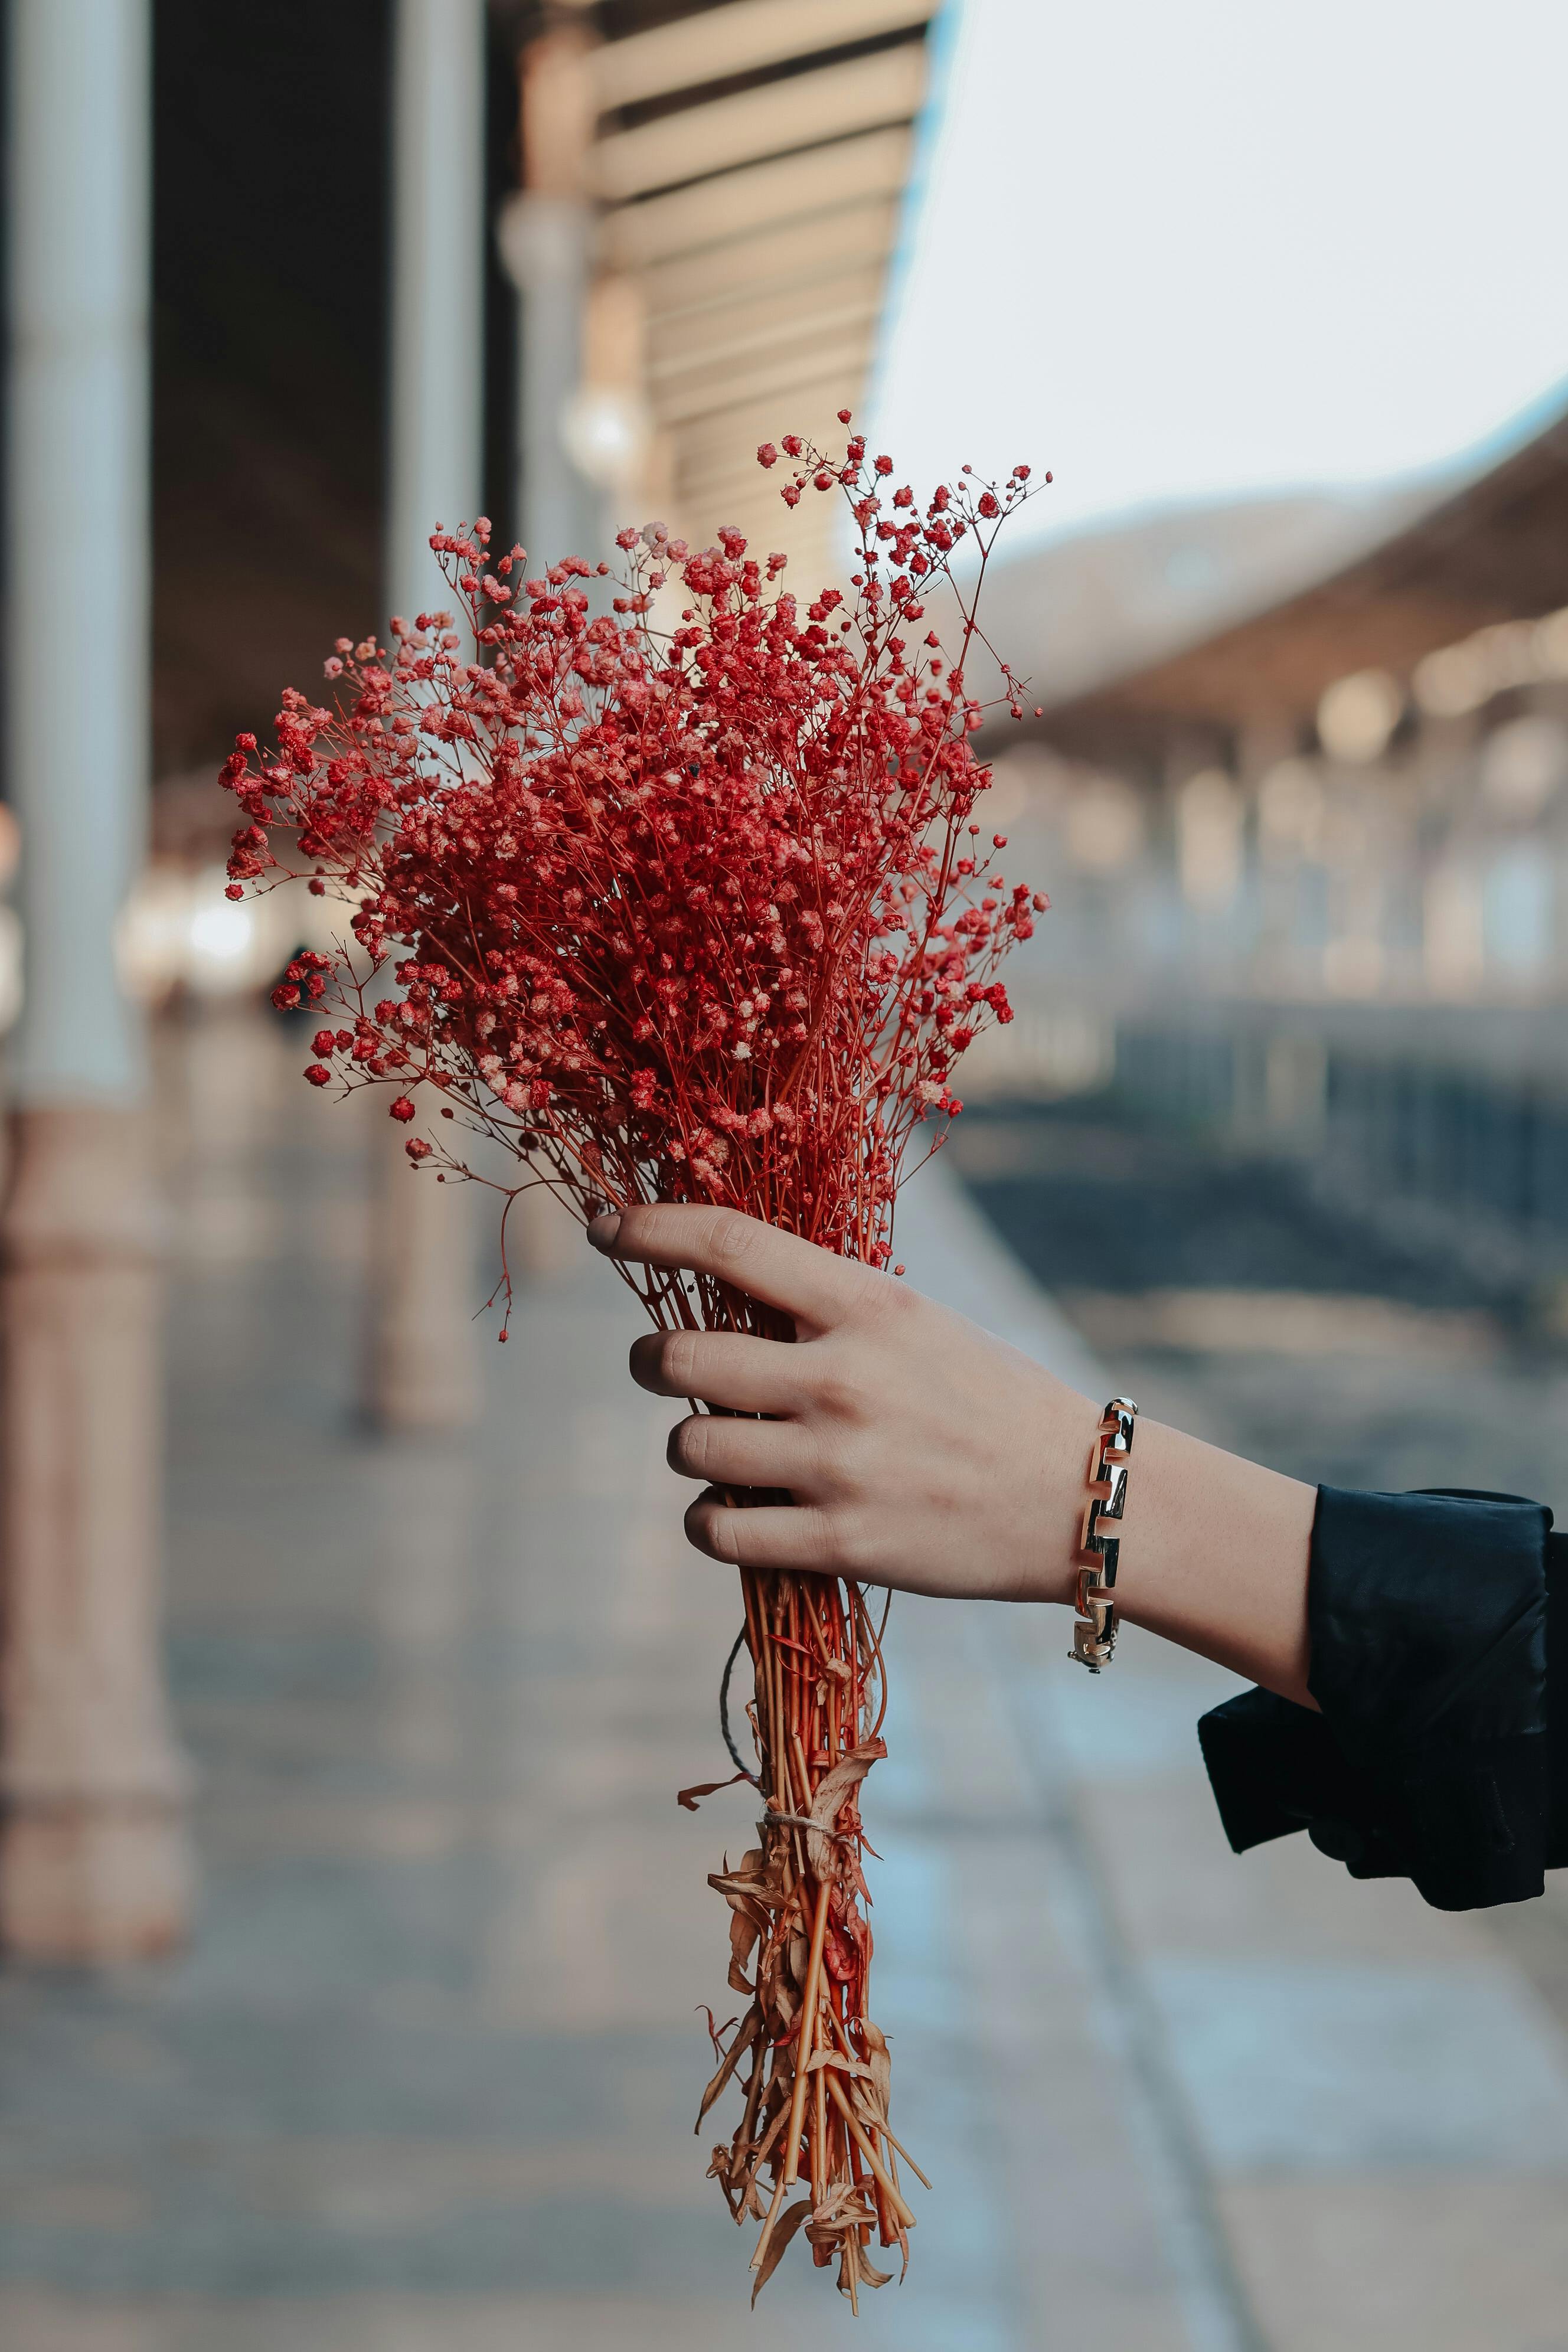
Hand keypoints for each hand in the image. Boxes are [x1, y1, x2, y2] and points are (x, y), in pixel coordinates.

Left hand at [589, 1202, 1101, 1603]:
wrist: (1079, 1498)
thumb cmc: (989, 1400)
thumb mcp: (915, 1324)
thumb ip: (824, 1308)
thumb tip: (720, 1295)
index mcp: (868, 1304)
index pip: (728, 1243)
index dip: (649, 1230)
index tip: (606, 1227)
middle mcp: (843, 1378)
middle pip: (681, 1357)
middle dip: (650, 1360)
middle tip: (659, 1365)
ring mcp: (838, 1464)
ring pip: (690, 1447)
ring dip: (688, 1447)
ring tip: (720, 1449)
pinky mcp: (840, 1543)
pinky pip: (718, 1528)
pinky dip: (710, 1521)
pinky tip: (736, 1512)